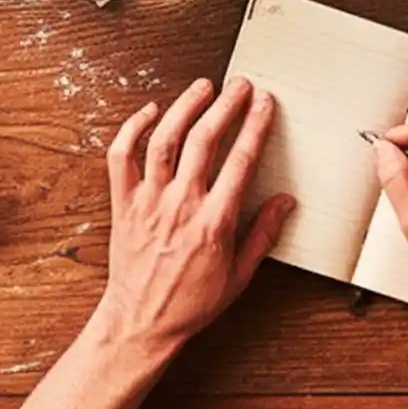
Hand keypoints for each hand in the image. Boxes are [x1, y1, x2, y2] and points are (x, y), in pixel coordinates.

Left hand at [92, 77, 296, 355]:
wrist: (142, 321)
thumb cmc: (189, 303)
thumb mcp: (239, 276)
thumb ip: (263, 235)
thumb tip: (285, 203)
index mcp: (214, 222)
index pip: (240, 161)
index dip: (255, 126)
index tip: (265, 104)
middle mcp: (180, 205)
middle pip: (205, 141)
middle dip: (226, 106)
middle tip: (240, 86)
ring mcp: (148, 201)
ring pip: (165, 140)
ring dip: (185, 107)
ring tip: (203, 87)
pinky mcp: (123, 203)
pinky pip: (122, 156)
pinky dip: (133, 128)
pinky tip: (149, 111)